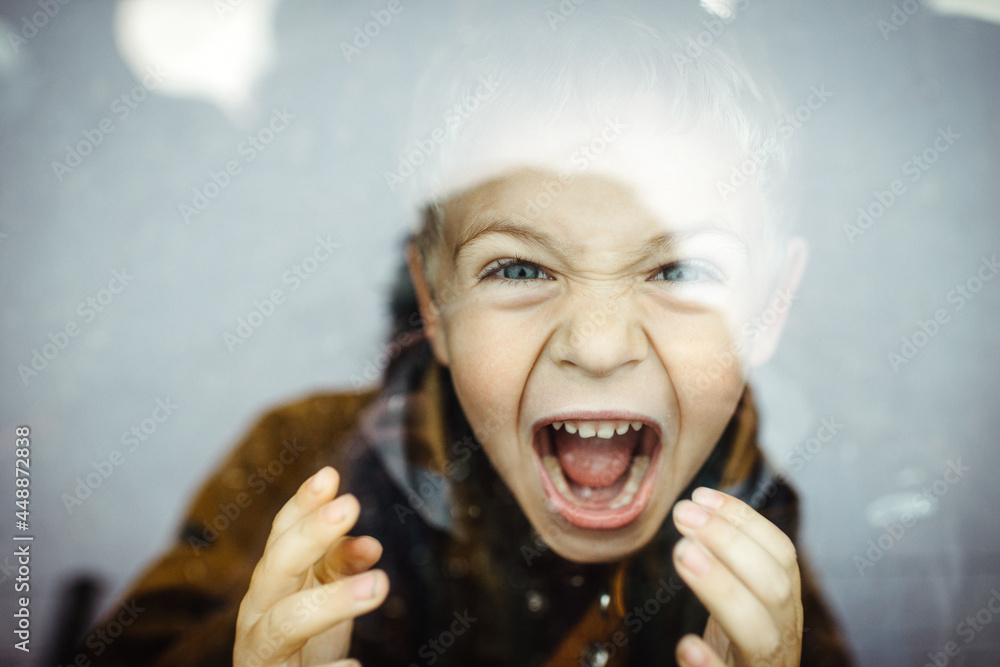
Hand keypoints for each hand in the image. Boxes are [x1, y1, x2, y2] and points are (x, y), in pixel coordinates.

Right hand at [234, 466, 387, 666]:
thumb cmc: (302, 646)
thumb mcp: (321, 598)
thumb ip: (340, 565)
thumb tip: (369, 543)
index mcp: (271, 585)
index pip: (281, 536)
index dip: (302, 505)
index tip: (329, 475)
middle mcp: (258, 615)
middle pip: (276, 568)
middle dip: (310, 534)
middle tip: (351, 505)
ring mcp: (262, 655)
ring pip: (285, 624)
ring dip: (332, 602)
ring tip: (379, 585)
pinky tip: (353, 666)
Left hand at [670, 487, 801, 666]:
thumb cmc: (740, 650)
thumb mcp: (744, 603)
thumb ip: (730, 565)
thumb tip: (699, 507)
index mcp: (783, 607)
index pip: (781, 555)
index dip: (744, 520)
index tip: (701, 496)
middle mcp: (783, 636)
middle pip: (774, 587)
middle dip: (730, 543)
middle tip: (683, 514)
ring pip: (759, 634)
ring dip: (722, 589)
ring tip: (683, 553)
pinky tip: (688, 646)